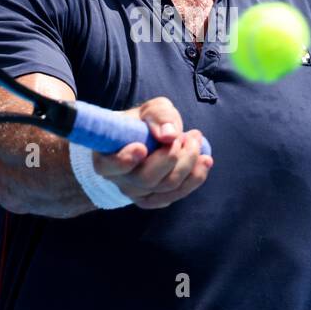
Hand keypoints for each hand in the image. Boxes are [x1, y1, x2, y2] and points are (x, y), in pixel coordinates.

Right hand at [92, 97, 213, 208]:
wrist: (145, 139)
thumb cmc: (142, 123)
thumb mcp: (150, 110)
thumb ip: (159, 116)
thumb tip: (169, 135)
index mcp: (106, 155)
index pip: (108, 165)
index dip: (123, 160)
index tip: (141, 148)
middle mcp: (118, 179)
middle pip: (147, 178)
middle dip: (175, 156)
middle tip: (189, 135)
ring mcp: (135, 193)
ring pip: (166, 187)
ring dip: (189, 163)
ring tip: (196, 141)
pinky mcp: (153, 199)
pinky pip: (175, 195)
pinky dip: (194, 179)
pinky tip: (204, 161)